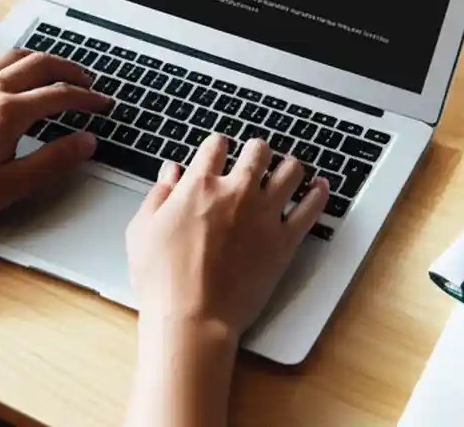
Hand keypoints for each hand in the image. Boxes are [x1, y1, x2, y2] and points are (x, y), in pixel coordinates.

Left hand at [0, 48, 109, 231]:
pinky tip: (4, 74)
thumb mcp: (13, 185)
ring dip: (38, 59)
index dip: (87, 98)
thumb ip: (54, 160)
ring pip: (10, 57)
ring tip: (54, 70)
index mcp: (8, 113)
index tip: (102, 104)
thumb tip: (86, 141)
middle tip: (86, 82)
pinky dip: (2, 64)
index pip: (60, 95)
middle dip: (69, 70)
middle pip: (39, 64)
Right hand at [125, 134, 329, 341]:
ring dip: (288, 167)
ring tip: (288, 170)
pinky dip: (318, 194)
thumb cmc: (162, 280)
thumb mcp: (142, 231)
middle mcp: (236, 192)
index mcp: (199, 186)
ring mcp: (264, 214)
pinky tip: (320, 187)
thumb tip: (170, 172)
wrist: (193, 317)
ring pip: (290, 171)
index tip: (219, 150)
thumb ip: (158, 195)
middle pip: (258, 151)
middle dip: (256, 150)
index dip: (217, 145)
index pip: (216, 146)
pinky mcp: (284, 240)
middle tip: (256, 157)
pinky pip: (311, 207)